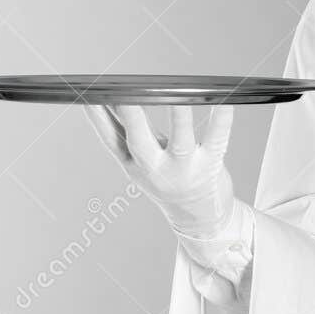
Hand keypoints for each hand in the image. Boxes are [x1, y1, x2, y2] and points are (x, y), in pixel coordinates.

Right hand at [84, 103, 237, 239]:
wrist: (199, 218)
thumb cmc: (169, 179)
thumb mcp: (142, 160)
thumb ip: (130, 130)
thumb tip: (112, 99)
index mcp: (134, 165)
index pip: (111, 140)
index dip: (98, 119)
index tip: (89, 96)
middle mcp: (156, 169)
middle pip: (139, 143)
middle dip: (132, 119)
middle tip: (125, 96)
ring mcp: (184, 168)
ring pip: (180, 141)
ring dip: (179, 117)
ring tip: (179, 96)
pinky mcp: (211, 165)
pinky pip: (216, 140)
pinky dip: (222, 120)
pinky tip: (225, 102)